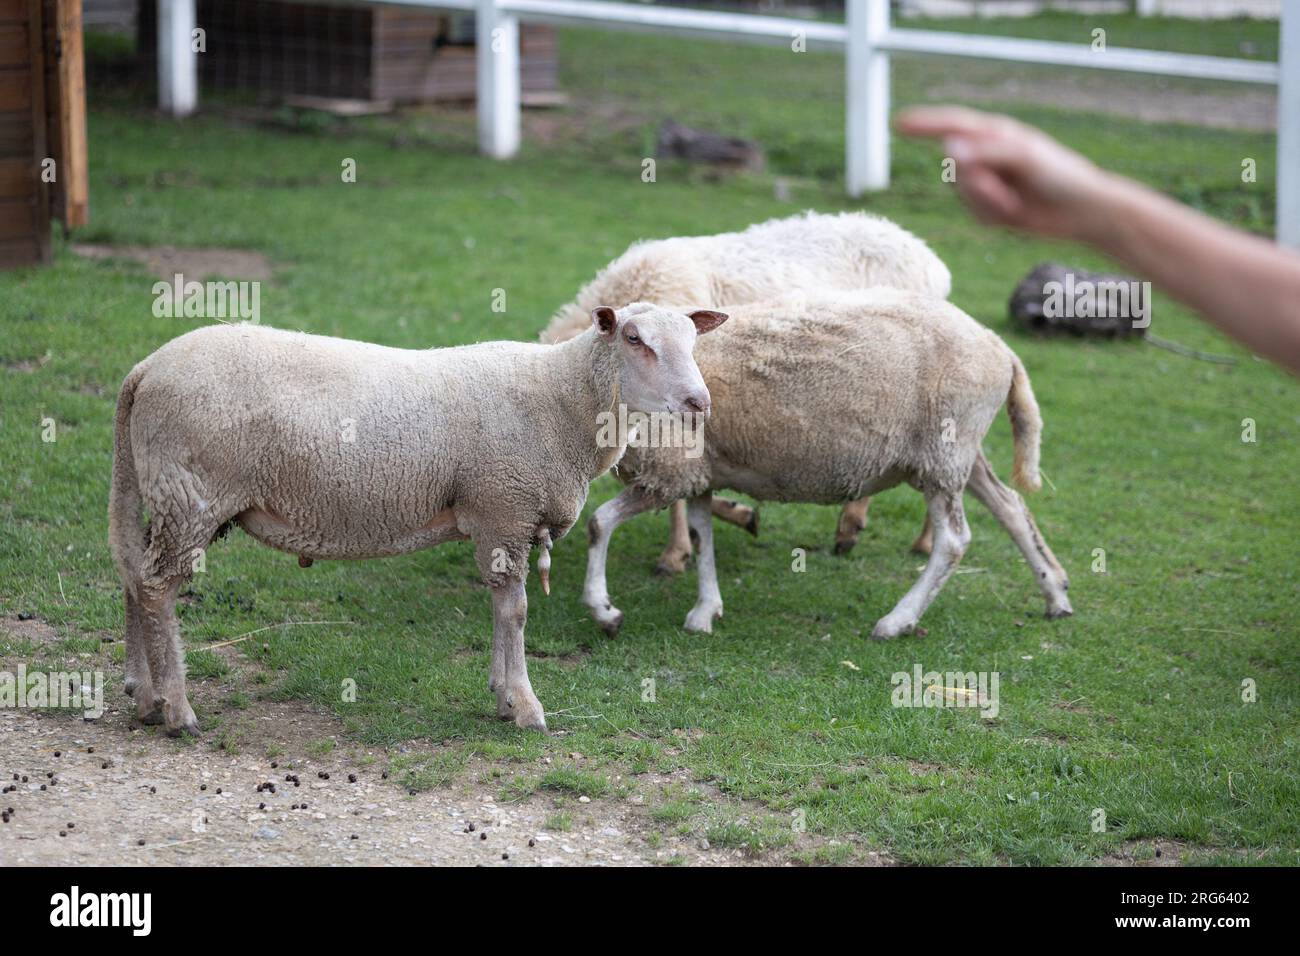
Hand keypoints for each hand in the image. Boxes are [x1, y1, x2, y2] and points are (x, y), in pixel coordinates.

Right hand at [896, 106, 1118, 242]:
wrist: (1082, 212)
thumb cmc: (1060, 175)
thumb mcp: (1023, 157)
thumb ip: (984, 152)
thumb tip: (947, 148)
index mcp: (996, 134)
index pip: (953, 124)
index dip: (924, 123)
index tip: (898, 124)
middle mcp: (987, 155)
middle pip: (955, 167)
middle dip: (975, 185)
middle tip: (1004, 192)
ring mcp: (987, 181)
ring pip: (962, 193)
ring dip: (986, 202)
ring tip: (1015, 203)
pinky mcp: (989, 207)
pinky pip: (972, 213)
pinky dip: (992, 215)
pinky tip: (1015, 214)